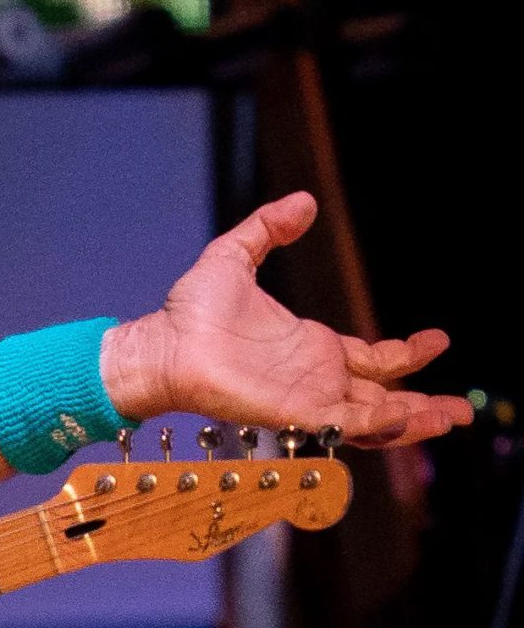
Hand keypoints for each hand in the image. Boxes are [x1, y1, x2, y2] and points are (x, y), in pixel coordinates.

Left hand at [103, 193, 471, 448]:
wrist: (161, 345)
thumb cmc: (189, 312)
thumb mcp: (234, 256)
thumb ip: (268, 229)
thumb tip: (303, 202)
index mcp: (311, 347)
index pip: (373, 359)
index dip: (407, 355)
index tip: (439, 341)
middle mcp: (315, 378)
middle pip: (384, 396)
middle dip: (425, 403)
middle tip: (465, 407)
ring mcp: (308, 398)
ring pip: (374, 418)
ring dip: (414, 419)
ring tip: (453, 416)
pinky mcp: (294, 413)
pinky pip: (346, 425)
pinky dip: (379, 425)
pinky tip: (407, 419)